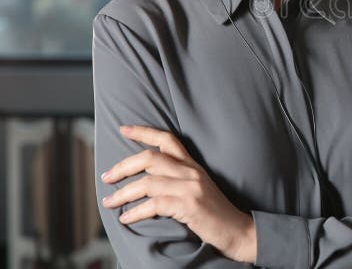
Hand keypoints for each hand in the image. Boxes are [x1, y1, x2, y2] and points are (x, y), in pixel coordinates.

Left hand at [100, 125, 255, 262]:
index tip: (124, 129)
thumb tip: (143, 183)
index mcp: (193, 165)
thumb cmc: (213, 215)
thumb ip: (176, 181)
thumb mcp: (196, 190)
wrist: (237, 231)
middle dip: (123, 166)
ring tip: (109, 202)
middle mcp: (192, 172)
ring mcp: (192, 188)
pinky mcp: (190, 205)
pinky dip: (136, 211)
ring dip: (123, 193)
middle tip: (106, 177)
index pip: (168, 140)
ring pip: (148, 182)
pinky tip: (126, 218)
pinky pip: (155, 204)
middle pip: (151, 158)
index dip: (144, 132)